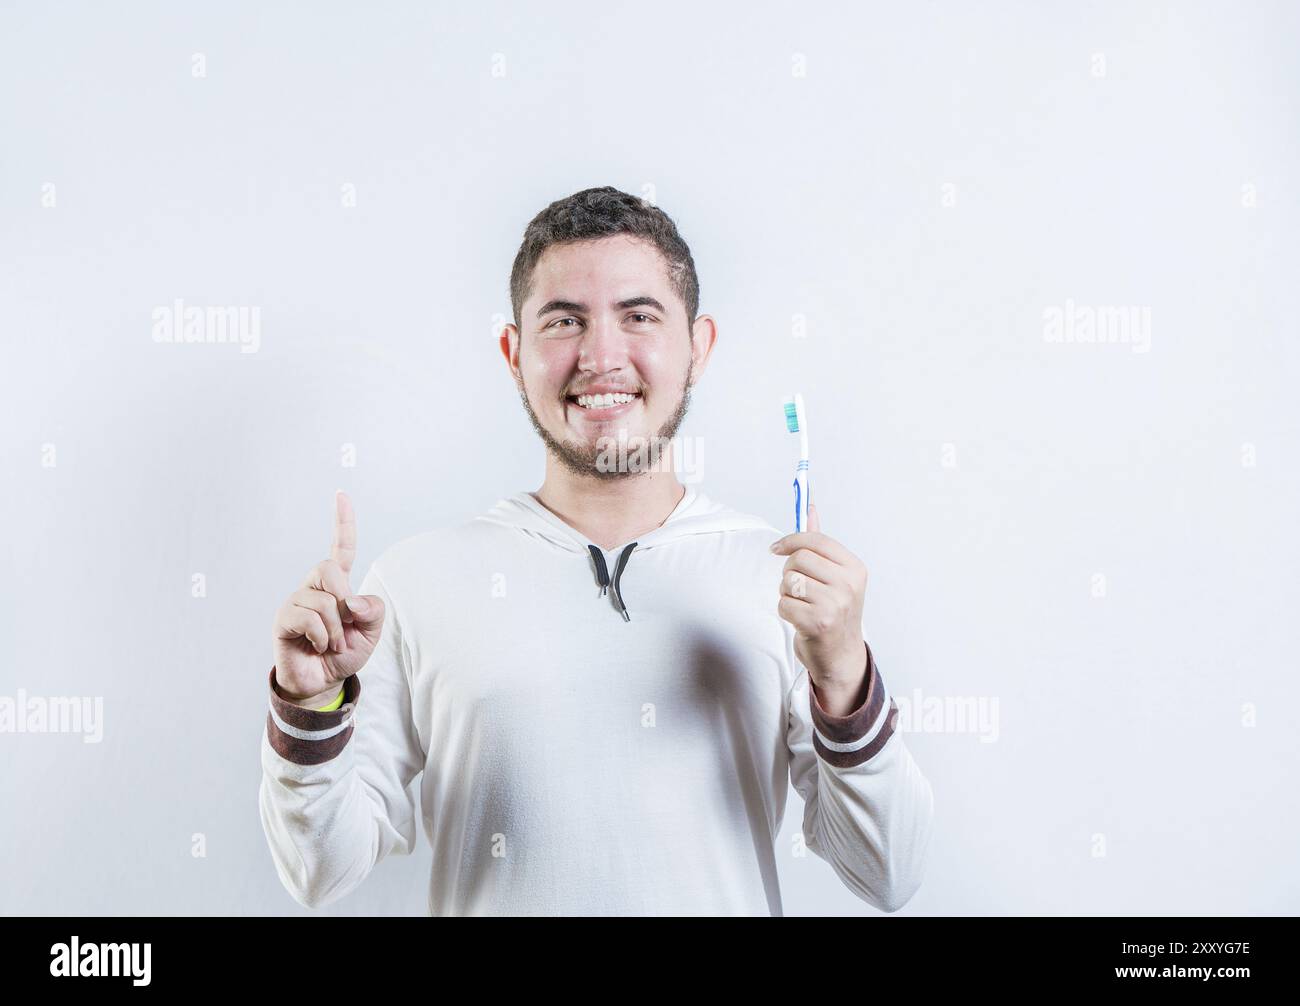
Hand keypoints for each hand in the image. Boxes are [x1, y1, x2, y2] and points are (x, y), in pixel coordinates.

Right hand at [271, 490, 386, 701]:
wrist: (323, 681)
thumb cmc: (345, 652)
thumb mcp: (372, 631)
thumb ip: (373, 610)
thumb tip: (352, 601)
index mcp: (337, 585)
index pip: (341, 548)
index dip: (342, 522)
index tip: (341, 494)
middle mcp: (314, 587)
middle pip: (329, 568)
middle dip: (344, 599)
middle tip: (346, 628)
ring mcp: (296, 601)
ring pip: (323, 600)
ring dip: (337, 630)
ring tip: (333, 645)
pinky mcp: (284, 619)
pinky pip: (309, 618)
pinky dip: (324, 637)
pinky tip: (320, 646)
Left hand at [771, 499, 869, 702]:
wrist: (841, 656)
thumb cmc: (834, 611)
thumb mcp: (834, 576)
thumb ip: (820, 543)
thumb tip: (809, 507)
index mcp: (854, 568)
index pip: (816, 540)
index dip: (791, 540)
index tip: (776, 548)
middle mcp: (848, 584)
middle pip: (799, 558)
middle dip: (789, 572)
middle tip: (797, 587)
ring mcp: (835, 604)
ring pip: (789, 581)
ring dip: (786, 593)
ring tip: (801, 604)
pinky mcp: (818, 622)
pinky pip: (784, 603)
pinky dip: (785, 611)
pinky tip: (799, 619)